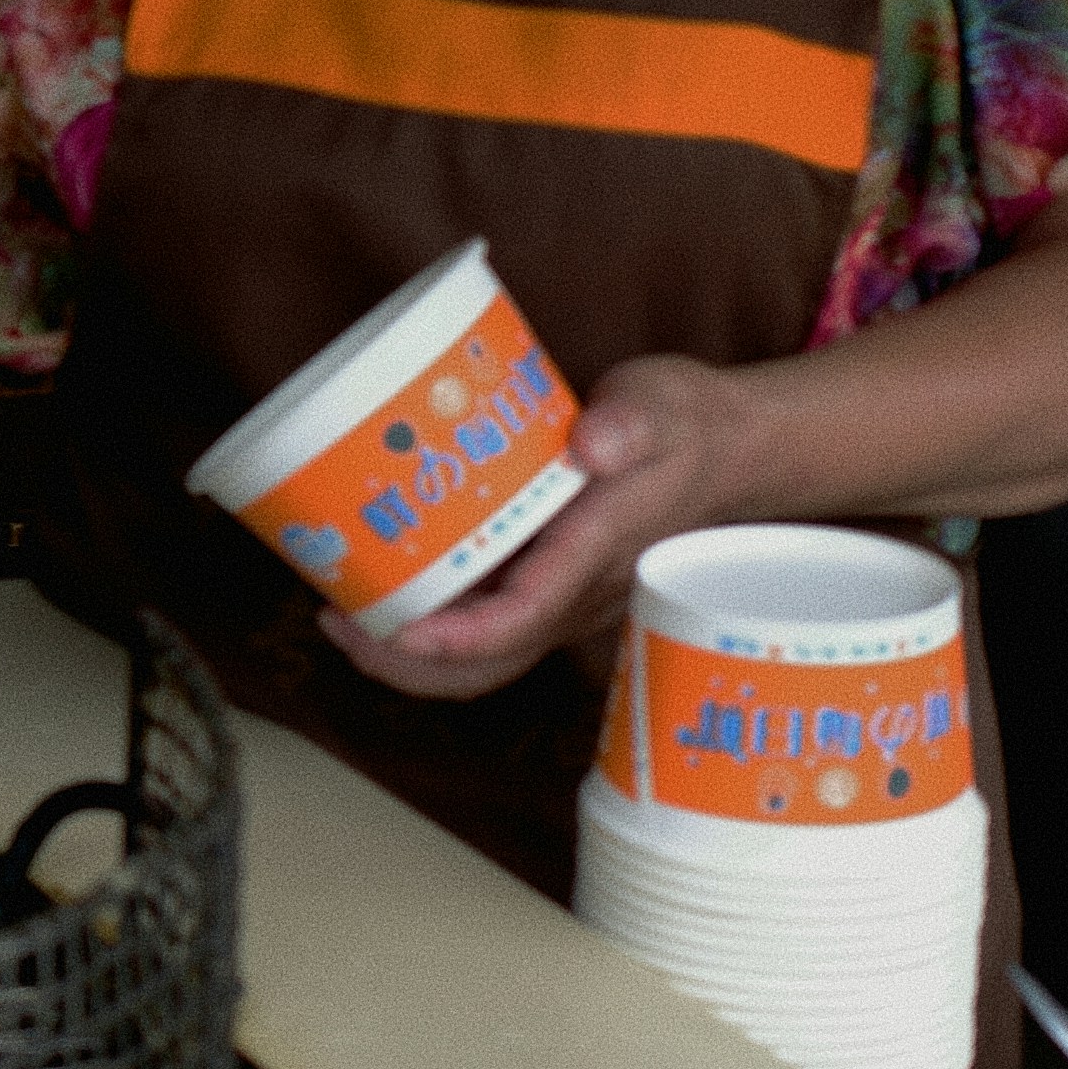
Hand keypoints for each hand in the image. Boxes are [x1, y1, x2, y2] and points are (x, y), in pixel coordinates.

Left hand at [321, 354, 774, 701]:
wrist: (732, 453)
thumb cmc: (690, 426)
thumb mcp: (665, 406)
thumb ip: (632, 420)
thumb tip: (593, 440)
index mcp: (592, 557)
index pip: (517, 620)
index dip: (451, 638)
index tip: (389, 629)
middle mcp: (572, 595)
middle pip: (485, 662)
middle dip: (404, 661)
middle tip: (335, 619)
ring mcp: (559, 597)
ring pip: (480, 654)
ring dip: (406, 650)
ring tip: (339, 610)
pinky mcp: (547, 583)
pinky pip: (483, 624)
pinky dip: (428, 620)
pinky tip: (383, 583)